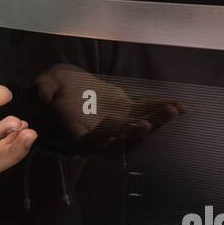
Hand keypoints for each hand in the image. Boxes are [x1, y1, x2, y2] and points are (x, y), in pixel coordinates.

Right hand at [33, 62, 183, 148]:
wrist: (68, 84)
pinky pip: (146, 112)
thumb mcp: (45, 83)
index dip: (104, 137)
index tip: (111, 128)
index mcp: (78, 131)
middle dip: (136, 133)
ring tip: (172, 111)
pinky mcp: (128, 112)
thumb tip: (43, 96)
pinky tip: (180, 106)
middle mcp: (101, 133)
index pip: (92, 141)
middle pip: (121, 139)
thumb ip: (43, 89)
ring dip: (156, 121)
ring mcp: (117, 124)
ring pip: (139, 127)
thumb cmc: (54, 85)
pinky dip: (161, 109)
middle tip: (147, 124)